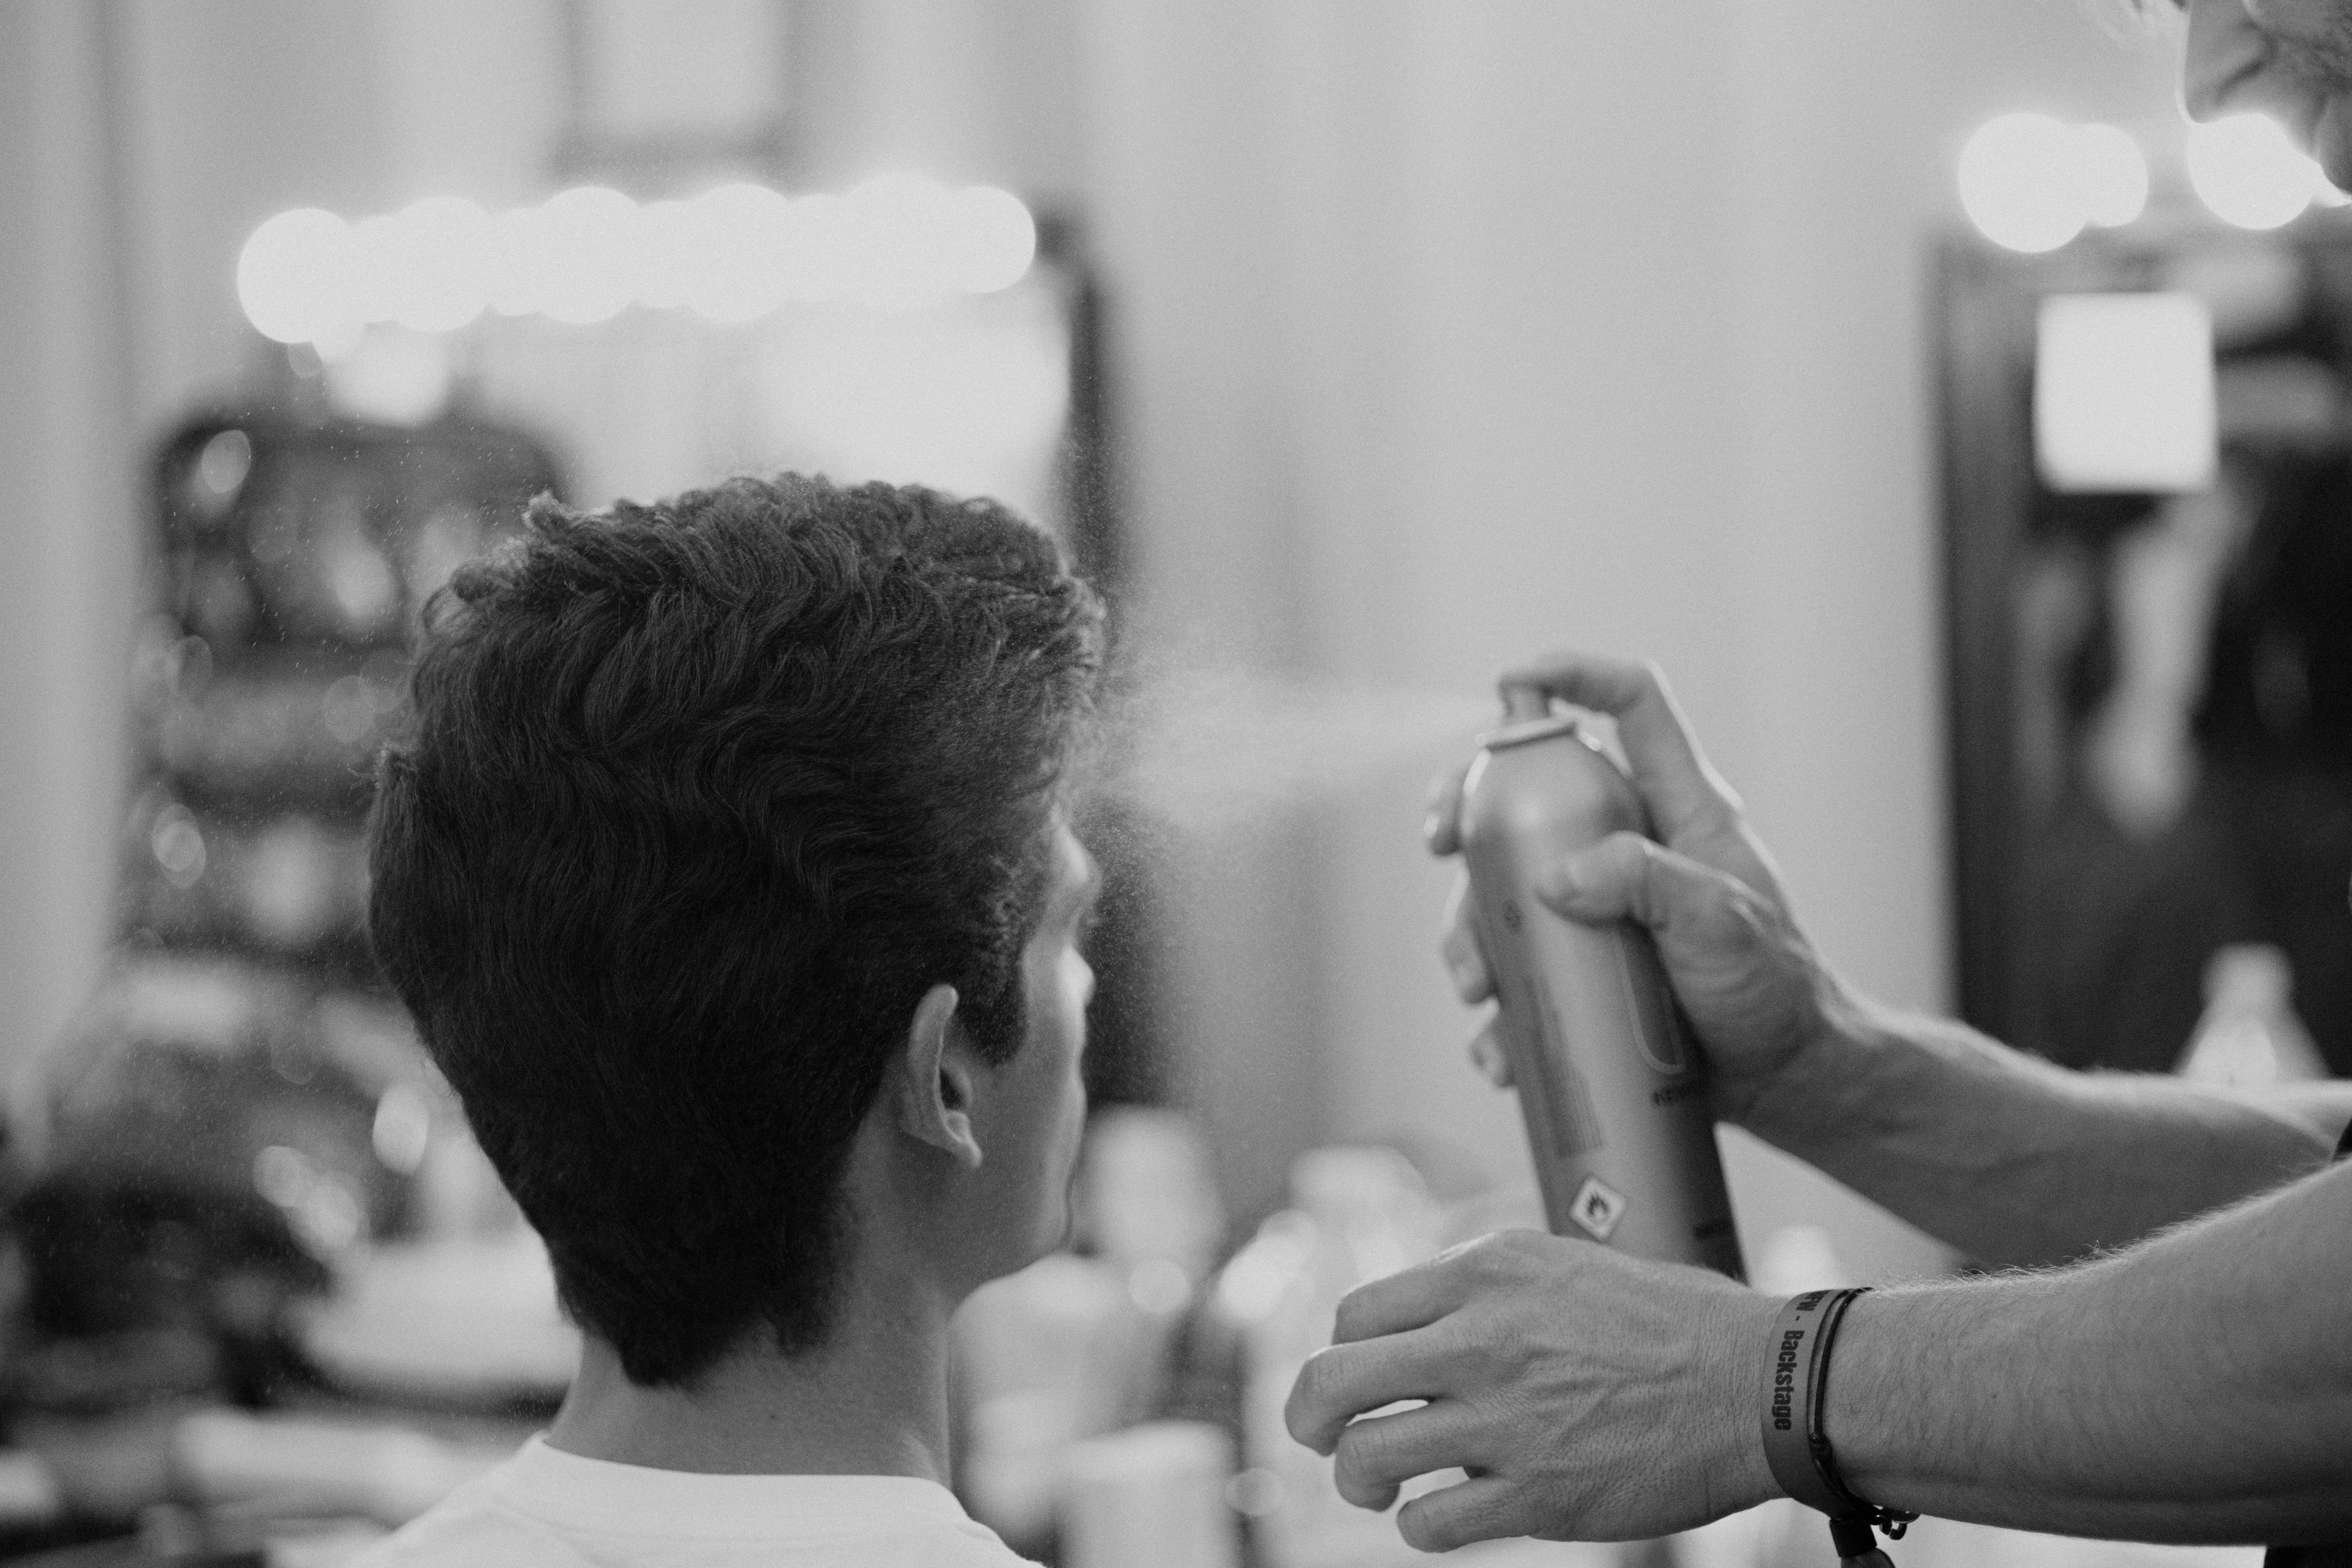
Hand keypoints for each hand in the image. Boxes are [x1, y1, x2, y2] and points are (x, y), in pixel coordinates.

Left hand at [1284, 1229, 1778, 1548]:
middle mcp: (1483, 1339)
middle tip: (1319, 1435)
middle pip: (1332, 1379)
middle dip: (1308, 1415)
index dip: (1345, 1352)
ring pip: (1365, 1456)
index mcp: (1488, 1273)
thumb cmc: (1673, 1324)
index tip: (1360, 1377)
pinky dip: (1420, 1526)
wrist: (1759, 1385)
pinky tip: (1443, 1514)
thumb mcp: (1564, 1266)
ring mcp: (1505, 1421)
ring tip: (1376, 1487)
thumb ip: (1488, 1290)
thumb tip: (1422, 1325)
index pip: (1357, 1314)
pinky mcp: (1536, 1495)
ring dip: (1357, 1479)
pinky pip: (1428, 1523)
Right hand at [1431, 653, 1838, 1121]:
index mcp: (1677, 810)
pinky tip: (1497, 1049)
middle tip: (1442, 844)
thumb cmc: (1775, 992)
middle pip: (1532, 789)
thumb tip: (1555, 879)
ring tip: (1478, 989)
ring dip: (1469, 932)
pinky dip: (1494, 1011)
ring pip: (1503, 887)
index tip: (1513, 680)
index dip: (1576, 674)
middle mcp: (1627, 844)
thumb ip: (1648, 883)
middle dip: (1470, 807)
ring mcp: (1597, 906)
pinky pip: (1514, 970)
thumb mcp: (1724, 924)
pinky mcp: (1577, 967)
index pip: (1633, 706)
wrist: (1782, 1079)